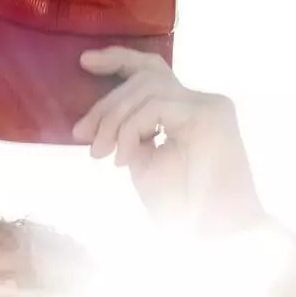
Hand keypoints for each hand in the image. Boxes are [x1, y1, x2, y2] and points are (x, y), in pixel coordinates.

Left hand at [72, 46, 263, 235]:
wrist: (215, 237)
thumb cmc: (182, 208)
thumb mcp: (145, 164)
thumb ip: (129, 135)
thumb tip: (101, 121)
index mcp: (186, 110)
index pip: (152, 70)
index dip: (117, 59)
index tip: (83, 61)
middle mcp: (201, 100)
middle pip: (144, 76)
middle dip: (105, 103)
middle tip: (80, 134)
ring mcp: (208, 105)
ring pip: (148, 87)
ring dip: (114, 118)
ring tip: (100, 153)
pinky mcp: (209, 116)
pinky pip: (156, 107)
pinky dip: (131, 130)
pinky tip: (123, 159)